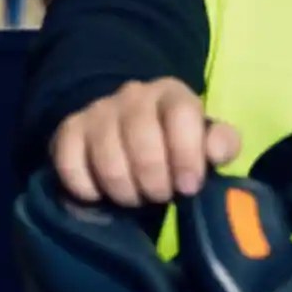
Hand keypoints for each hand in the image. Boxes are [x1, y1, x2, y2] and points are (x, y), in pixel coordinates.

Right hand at [50, 77, 241, 205]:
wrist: (128, 130)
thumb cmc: (175, 144)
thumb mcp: (206, 141)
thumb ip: (222, 143)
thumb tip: (215, 151)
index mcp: (172, 93)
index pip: (181, 115)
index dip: (186, 156)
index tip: (188, 187)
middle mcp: (133, 95)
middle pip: (141, 140)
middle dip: (155, 181)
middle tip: (161, 196)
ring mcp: (97, 111)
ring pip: (108, 159)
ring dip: (125, 191)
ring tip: (136, 197)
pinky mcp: (68, 131)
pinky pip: (71, 166)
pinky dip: (88, 190)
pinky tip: (102, 195)